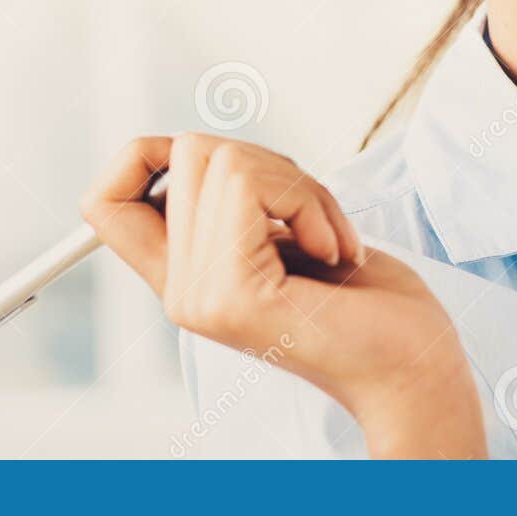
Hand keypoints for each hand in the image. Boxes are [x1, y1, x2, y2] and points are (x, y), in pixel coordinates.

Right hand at [79, 133, 485, 457]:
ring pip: (221, 157)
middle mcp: (181, 292)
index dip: (144, 154)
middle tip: (313, 218)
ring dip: (299, 182)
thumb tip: (195, 145)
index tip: (224, 167)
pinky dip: (308, 199)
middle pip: (183, 150)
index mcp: (188, 279)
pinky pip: (249, 183)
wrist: (415, 370)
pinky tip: (335, 252)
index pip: (101, 203)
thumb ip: (236, 203)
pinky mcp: (233, 292)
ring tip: (331, 239)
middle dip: (268, 159)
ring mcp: (201, 295)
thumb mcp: (287, 236)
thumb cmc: (370, 303)